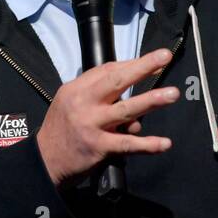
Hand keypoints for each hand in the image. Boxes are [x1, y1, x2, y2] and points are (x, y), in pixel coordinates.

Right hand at [36, 48, 180, 187]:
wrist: (45, 161)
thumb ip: (94, 89)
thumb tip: (126, 77)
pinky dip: (147, 145)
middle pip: (117, 81)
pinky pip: (127, 144)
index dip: (134, 63)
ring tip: (172, 94)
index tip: (156, 58)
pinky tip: (164, 143)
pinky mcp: (100, 148)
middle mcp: (84, 104)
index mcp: (77, 89)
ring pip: (127, 110)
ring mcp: (92, 126)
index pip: (108, 70)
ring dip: (152, 101)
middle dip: (142, 67)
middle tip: (164, 56)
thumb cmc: (62, 128)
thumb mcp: (68, 100)